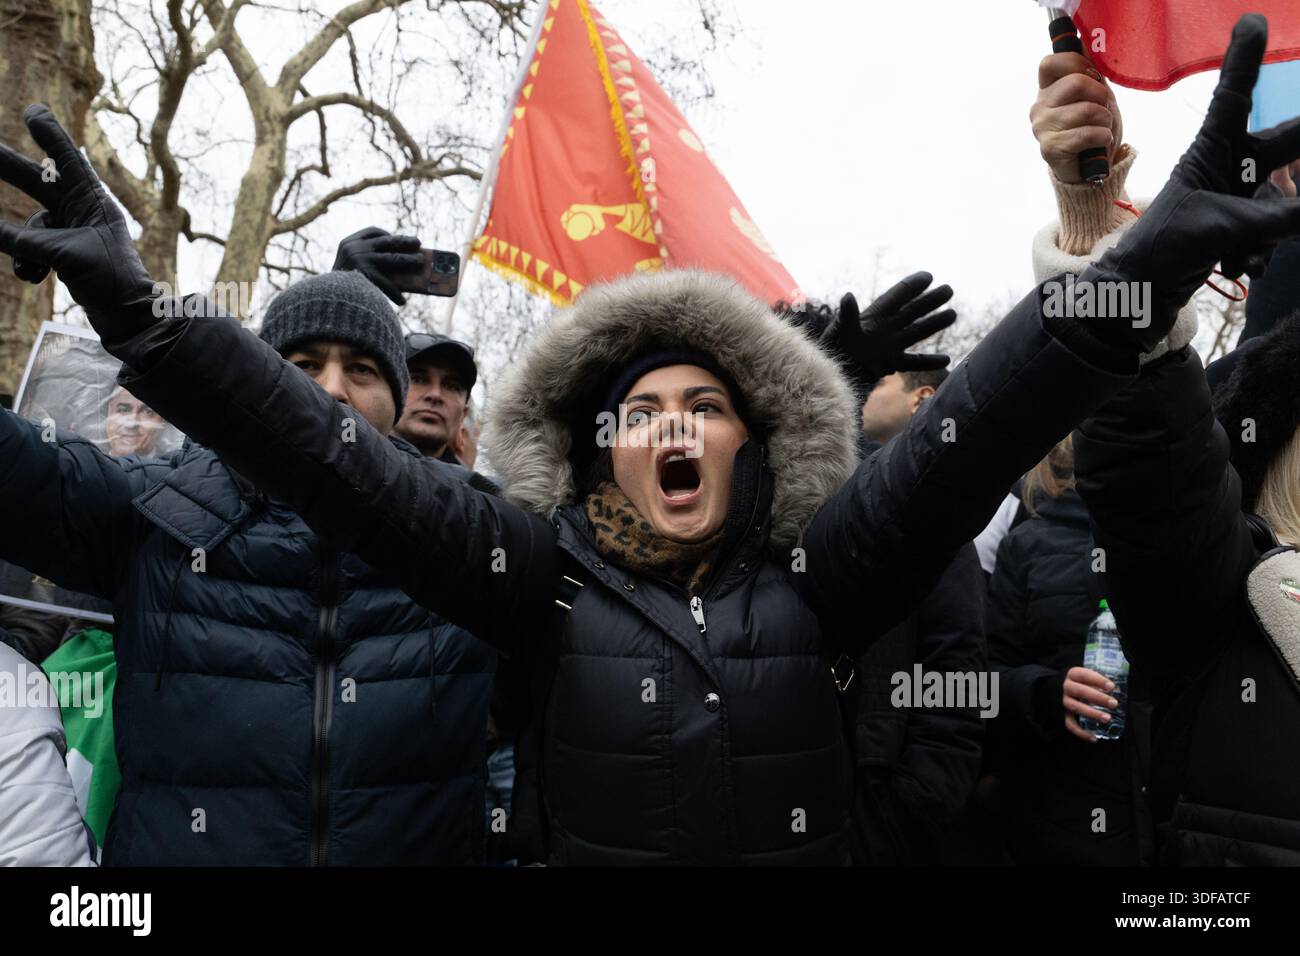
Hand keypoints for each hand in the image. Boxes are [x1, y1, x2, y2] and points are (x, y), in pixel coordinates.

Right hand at [0, 105, 157, 341]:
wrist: (130, 318)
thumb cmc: (111, 282)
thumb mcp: (64, 256)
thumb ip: (23, 242)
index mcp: (95, 203)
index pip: (68, 162)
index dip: (50, 136)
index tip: (33, 112)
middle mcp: (84, 213)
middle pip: (38, 183)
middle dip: (8, 168)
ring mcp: (74, 234)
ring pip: (30, 228)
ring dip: (24, 249)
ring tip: (32, 269)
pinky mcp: (66, 256)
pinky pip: (32, 251)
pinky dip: (29, 265)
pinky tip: (35, 279)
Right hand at [333, 226, 423, 305]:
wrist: (322, 297)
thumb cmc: (335, 284)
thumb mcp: (346, 265)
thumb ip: (363, 259)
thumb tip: (394, 263)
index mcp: (348, 242)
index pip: (372, 231)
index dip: (387, 234)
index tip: (396, 237)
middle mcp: (354, 247)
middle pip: (387, 242)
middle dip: (404, 242)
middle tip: (418, 243)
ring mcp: (359, 260)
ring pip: (392, 258)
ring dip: (409, 260)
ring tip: (420, 263)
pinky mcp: (364, 275)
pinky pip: (385, 284)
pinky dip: (394, 293)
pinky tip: (402, 301)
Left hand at [820, 273, 955, 386]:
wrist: (832, 374)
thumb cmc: (832, 349)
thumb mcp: (839, 331)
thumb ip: (847, 315)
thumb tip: (848, 296)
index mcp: (873, 316)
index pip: (896, 297)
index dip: (911, 286)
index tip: (928, 276)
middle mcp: (885, 329)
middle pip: (912, 311)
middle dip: (930, 301)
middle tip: (949, 289)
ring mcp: (890, 346)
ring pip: (917, 332)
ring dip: (935, 324)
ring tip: (952, 314)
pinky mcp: (891, 364)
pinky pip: (914, 362)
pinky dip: (929, 361)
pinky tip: (947, 359)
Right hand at [1031, 51, 1122, 183]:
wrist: (1088, 168)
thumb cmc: (1091, 128)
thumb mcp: (1093, 96)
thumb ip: (1087, 73)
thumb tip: (1085, 44)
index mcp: (1047, 90)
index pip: (1051, 62)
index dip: (1077, 63)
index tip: (1093, 76)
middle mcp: (1039, 107)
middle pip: (1076, 83)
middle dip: (1101, 94)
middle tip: (1105, 107)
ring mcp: (1041, 128)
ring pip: (1086, 110)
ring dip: (1106, 119)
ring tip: (1104, 128)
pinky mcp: (1049, 149)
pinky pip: (1085, 133)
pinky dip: (1103, 136)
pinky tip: (1101, 141)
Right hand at [1062, 666, 1115, 743]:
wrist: (1054, 688)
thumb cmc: (1077, 682)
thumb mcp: (1084, 676)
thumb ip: (1097, 681)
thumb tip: (1119, 690)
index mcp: (1073, 675)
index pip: (1085, 675)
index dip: (1098, 680)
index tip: (1111, 686)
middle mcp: (1067, 687)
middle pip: (1081, 691)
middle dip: (1098, 698)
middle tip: (1114, 703)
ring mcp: (1064, 701)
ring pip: (1076, 707)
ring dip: (1092, 713)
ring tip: (1107, 718)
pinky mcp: (1062, 714)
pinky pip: (1070, 724)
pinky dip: (1081, 733)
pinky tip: (1093, 738)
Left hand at [1088, 14, 1299, 351]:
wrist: (1141, 292)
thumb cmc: (1164, 249)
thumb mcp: (1217, 228)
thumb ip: (1272, 218)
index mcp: (1210, 152)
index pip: (1234, 98)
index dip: (1244, 61)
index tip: (1250, 20)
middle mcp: (1227, 167)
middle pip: (1283, 143)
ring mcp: (1235, 197)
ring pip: (1281, 200)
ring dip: (1270, 230)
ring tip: (1245, 254)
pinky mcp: (1240, 226)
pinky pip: (1272, 230)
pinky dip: (1259, 251)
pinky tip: (1241, 268)